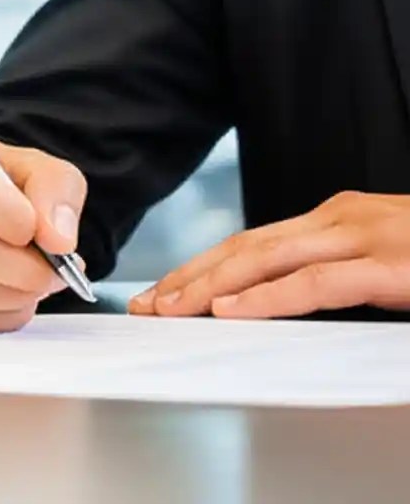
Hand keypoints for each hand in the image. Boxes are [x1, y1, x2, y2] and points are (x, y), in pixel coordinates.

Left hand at [129, 191, 409, 318]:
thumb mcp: (380, 261)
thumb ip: (331, 272)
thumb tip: (271, 301)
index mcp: (335, 217)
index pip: (249, 242)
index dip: (199, 268)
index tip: (158, 292)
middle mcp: (341, 218)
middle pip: (244, 247)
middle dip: (188, 277)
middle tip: (145, 304)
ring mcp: (366, 236)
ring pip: (267, 260)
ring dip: (211, 287)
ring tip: (171, 310)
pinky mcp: (392, 264)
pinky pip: (317, 283)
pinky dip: (268, 298)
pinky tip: (232, 312)